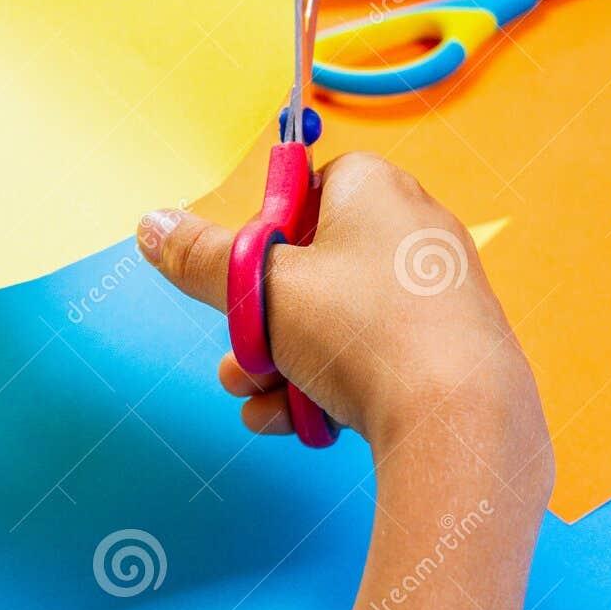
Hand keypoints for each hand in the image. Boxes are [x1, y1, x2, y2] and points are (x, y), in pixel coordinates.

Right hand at [139, 152, 553, 609]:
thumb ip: (199, 257)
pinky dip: (327, 386)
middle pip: (309, 265)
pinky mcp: (446, 354)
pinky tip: (297, 420)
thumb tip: (151, 224)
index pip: (306, 186)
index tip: (241, 274)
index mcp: (376, 189)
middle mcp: (412, 231)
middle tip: (241, 356)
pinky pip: (370, 358)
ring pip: (332, 322)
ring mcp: (434, 296)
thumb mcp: (261, 289)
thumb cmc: (364, 332)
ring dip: (281, 363)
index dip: (263, 232)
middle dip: (259, 321)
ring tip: (261, 399)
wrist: (459, 423)